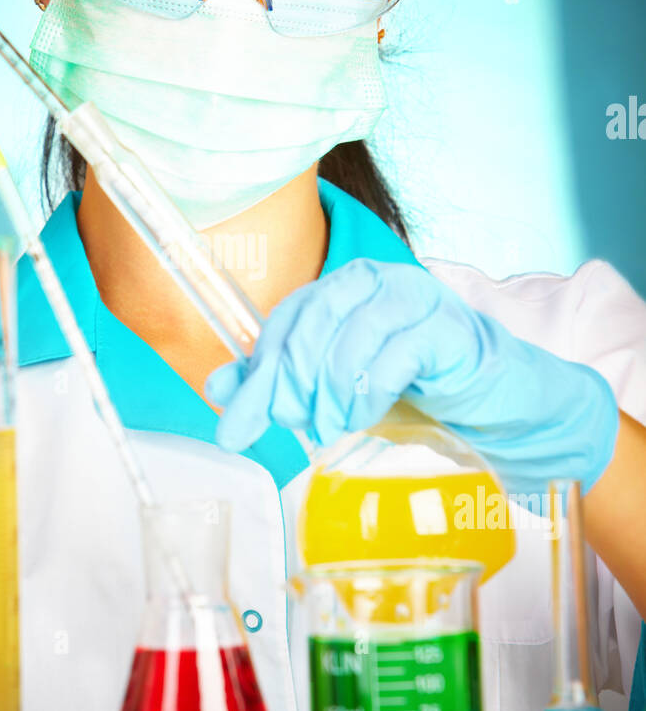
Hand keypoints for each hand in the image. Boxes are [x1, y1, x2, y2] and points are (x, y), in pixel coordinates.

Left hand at [205, 258, 619, 494]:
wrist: (493, 404)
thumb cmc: (410, 387)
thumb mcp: (334, 388)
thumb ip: (277, 384)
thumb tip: (217, 389)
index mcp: (344, 287)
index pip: (285, 320)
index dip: (257, 374)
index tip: (236, 426)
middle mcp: (377, 281)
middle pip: (313, 320)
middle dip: (290, 381)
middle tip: (289, 426)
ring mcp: (417, 299)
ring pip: (353, 334)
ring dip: (331, 390)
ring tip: (328, 428)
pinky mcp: (451, 329)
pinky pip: (398, 354)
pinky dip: (371, 390)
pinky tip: (364, 415)